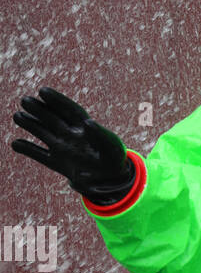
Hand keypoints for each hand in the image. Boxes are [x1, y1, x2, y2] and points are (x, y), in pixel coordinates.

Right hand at [11, 86, 134, 202]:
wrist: (112, 180)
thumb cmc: (114, 159)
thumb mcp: (112, 146)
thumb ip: (100, 135)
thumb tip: (88, 123)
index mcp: (85, 127)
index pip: (69, 110)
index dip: (57, 100)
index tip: (43, 91)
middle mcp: (71, 134)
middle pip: (53, 118)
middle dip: (39, 109)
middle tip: (25, 101)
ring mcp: (63, 148)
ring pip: (44, 133)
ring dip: (31, 124)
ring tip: (17, 116)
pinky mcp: (59, 163)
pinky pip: (41, 155)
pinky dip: (28, 150)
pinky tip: (14, 144)